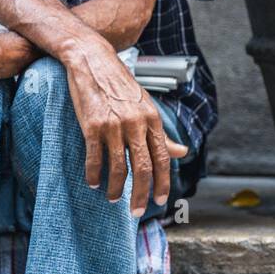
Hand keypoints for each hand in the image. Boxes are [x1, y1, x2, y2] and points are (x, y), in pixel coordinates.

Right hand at [60, 37, 186, 216]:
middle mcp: (136, 124)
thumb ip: (162, 133)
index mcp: (152, 120)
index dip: (163, 182)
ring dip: (116, 188)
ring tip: (113, 198)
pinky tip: (94, 182)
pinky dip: (94, 174)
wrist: (94, 62)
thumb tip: (182, 152)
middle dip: (142, 194)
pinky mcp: (92, 126)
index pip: (162, 158)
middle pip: (143, 168)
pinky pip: (95, 157)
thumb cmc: (121, 86)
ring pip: (119, 167)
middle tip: (137, 211)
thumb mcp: (146, 107)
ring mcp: (114, 126)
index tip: (161, 200)